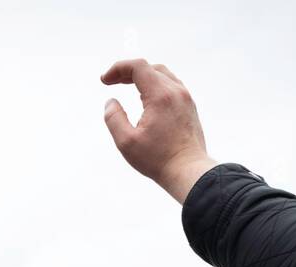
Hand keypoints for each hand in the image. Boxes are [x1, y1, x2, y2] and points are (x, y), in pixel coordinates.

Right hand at [101, 59, 217, 202]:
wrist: (189, 172)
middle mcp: (176, 92)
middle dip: (128, 71)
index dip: (118, 68)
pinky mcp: (190, 107)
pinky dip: (155, 85)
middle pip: (150, 68)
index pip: (138, 67)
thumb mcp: (126, 142)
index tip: (105, 80)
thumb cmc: (158, 160)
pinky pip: (172, 86)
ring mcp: (185, 99)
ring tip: (128, 86)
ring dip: (143, 77)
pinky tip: (147, 98)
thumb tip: (110, 102)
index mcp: (160, 96)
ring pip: (163, 75)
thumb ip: (114, 118)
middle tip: (113, 82)